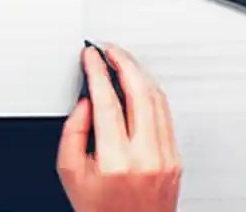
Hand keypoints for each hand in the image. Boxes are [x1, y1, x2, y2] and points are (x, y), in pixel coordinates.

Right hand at [57, 45, 180, 211]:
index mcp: (116, 160)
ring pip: (157, 99)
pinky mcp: (175, 159)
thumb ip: (73, 132)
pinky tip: (139, 85)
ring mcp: (165, 157)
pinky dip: (151, 93)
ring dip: (139, 73)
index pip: (107, 101)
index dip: (97, 72)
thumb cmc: (101, 210)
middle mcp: (146, 157)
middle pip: (139, 92)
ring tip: (122, 61)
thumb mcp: (70, 172)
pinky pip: (165, 114)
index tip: (90, 57)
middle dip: (123, 62)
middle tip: (108, 50)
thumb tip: (85, 101)